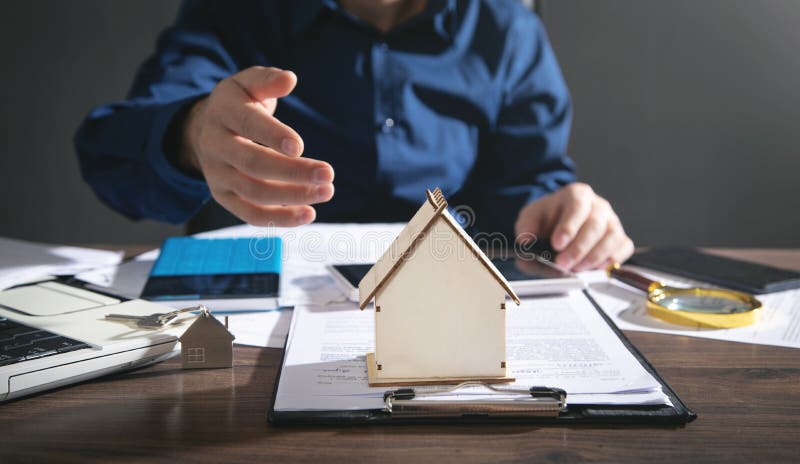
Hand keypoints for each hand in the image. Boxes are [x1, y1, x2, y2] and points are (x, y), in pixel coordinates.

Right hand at [180, 66, 333, 226]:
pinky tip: (309, 214)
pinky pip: (250, 214)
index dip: (273, 136)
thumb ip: (268, 80)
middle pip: (253, 164)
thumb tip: (289, 79)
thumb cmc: (239, 103)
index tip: (301, 146)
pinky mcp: (224, 196)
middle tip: (328, 174)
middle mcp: (216, 145)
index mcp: (223, 112)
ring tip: (326, 191)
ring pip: (254, 192)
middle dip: (292, 172)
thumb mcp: (248, 83)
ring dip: (292, 196)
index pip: (247, 124)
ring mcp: (217, 174)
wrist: (205, 130)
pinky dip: (279, 218)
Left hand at [514, 183, 633, 270]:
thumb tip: (526, 240)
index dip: (568, 227)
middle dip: (578, 248)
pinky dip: (611, 260)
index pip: (577, 206)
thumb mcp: (530, 219)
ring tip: (576, 269)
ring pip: (612, 237)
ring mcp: (612, 221)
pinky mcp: (620, 238)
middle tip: (562, 264)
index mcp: (577, 194)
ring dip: (594, 257)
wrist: (555, 225)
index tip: (557, 244)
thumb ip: (526, 228)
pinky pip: (623, 248)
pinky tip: (594, 268)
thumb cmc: (546, 220)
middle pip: (595, 225)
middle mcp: (598, 206)